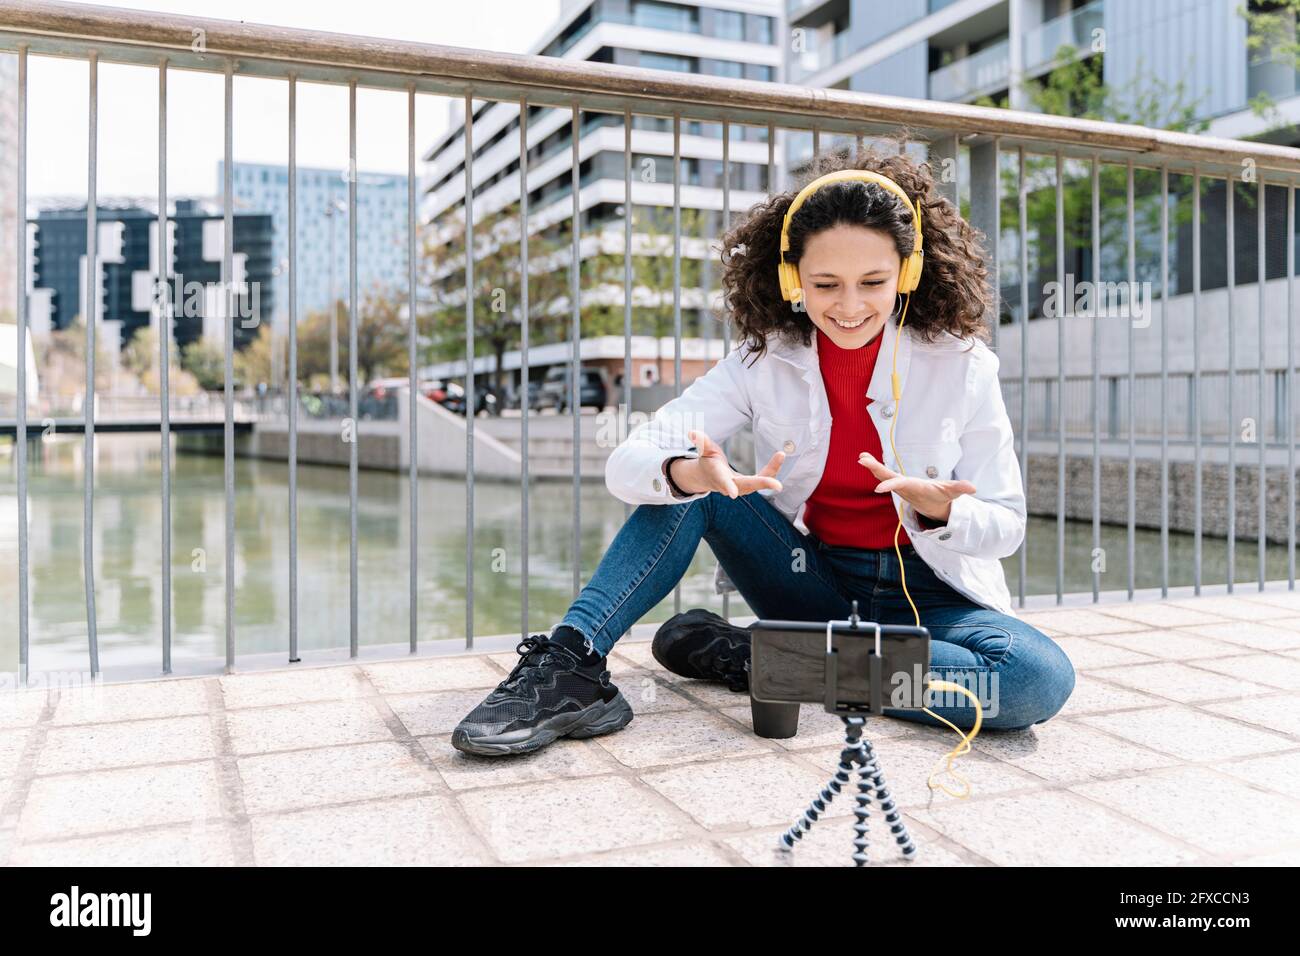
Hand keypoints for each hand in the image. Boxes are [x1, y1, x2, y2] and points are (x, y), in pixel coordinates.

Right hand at [671, 429, 783, 498]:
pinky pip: (764, 478)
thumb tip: (692, 433)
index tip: (732, 493)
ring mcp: (742, 488)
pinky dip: (773, 469)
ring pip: (759, 483)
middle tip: (778, 485)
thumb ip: (701, 442)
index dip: (727, 486)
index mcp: (718, 477)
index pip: (722, 482)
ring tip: (780, 455)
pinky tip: (780, 456)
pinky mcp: (750, 485)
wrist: (710, 478)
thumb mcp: (704, 451)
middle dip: (762, 484)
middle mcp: (732, 486)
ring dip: (772, 472)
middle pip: (748, 486)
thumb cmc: (708, 462)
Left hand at [857, 450, 975, 523]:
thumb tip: (973, 488)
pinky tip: (864, 458)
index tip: (877, 489)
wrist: (933, 508)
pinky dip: (874, 467)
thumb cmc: (941, 497)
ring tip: (861, 457)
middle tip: (862, 461)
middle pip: (887, 477)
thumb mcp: (951, 493)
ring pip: (882, 475)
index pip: (900, 485)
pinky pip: (882, 474)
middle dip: (875, 469)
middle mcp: (904, 487)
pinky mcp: (896, 483)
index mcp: (914, 487)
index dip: (889, 486)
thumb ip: (960, 489)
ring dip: (872, 466)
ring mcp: (898, 485)